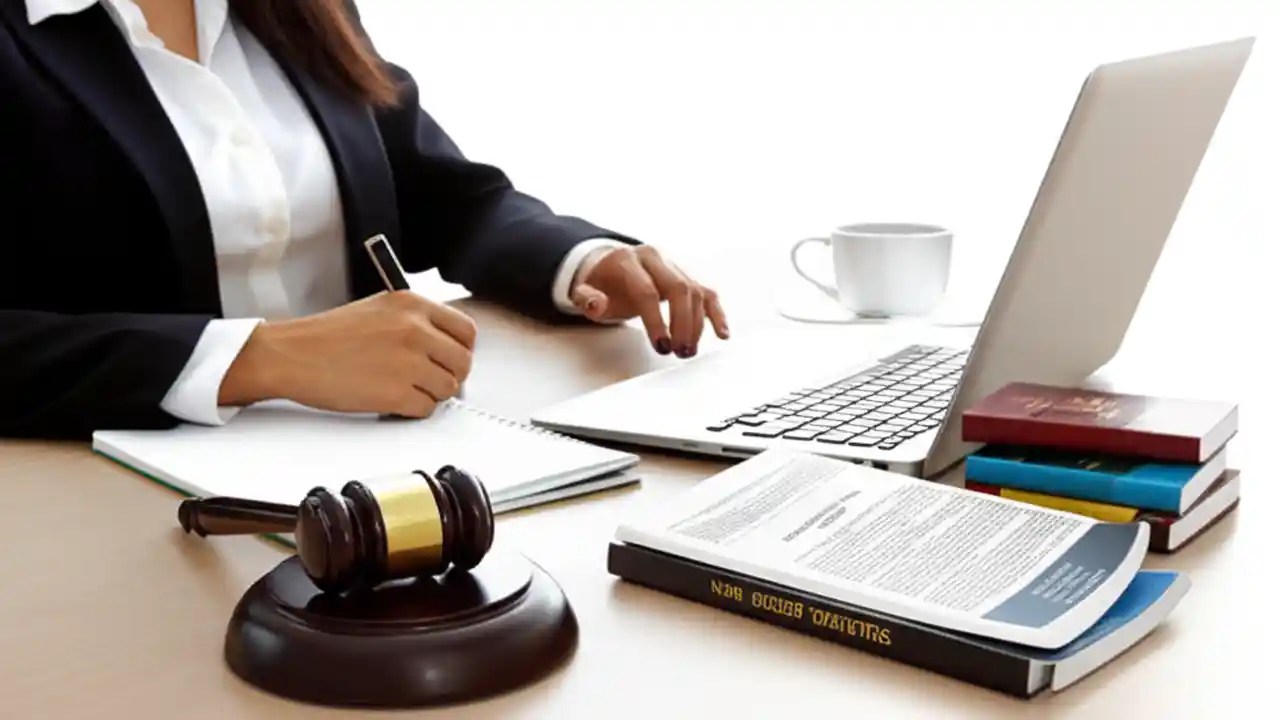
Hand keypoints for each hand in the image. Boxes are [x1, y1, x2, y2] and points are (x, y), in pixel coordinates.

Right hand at [219, 291, 476, 417]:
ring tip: (402, 388)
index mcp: (412, 305)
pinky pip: (426, 409)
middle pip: (463, 362)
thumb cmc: (327, 336)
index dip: (461, 350)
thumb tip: (447, 346)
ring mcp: (408, 362)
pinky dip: (411, 410)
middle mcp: (415, 330)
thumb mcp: (379, 309)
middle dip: (449, 375)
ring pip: (448, 389)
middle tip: (429, 380)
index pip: (466, 331)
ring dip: (430, 394)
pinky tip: (390, 400)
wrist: (291, 354)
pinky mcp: (396, 393)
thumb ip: (416, 322)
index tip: (451, 359)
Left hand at [569, 245, 728, 356]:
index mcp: (628, 260)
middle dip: (682, 323)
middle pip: (678, 288)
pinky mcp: (686, 276)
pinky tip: (722, 334)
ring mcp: (674, 265)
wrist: (610, 266)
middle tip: (680, 351)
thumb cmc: (600, 284)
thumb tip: (596, 304)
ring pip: (695, 291)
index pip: (647, 291)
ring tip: (688, 350)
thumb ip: (587, 299)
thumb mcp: (585, 291)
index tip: (662, 346)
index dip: (656, 321)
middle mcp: (655, 258)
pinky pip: (707, 293)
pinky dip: (716, 313)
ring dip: (697, 324)